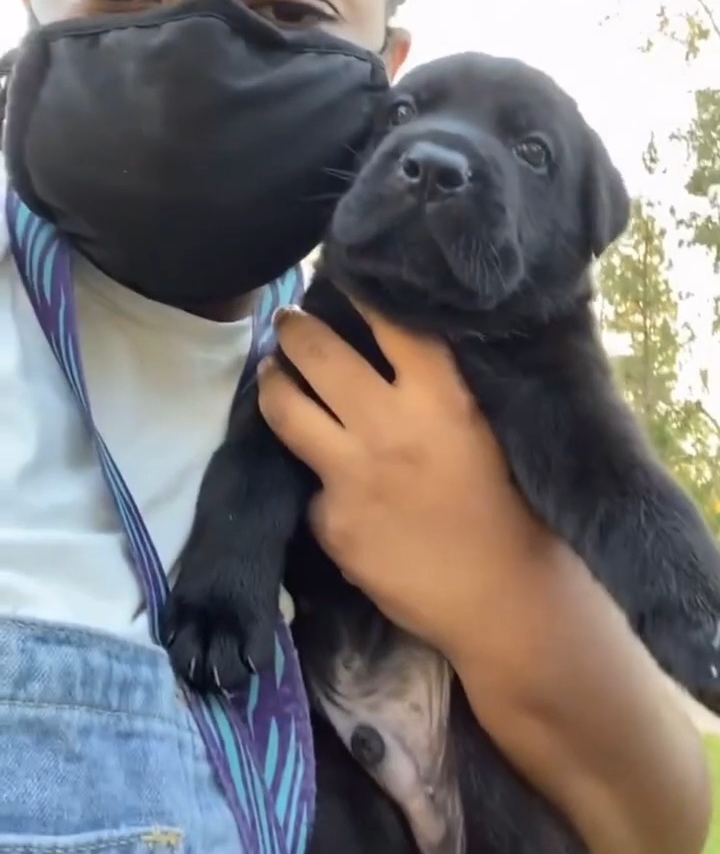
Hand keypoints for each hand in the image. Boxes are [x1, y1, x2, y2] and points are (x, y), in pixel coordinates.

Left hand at [257, 303, 550, 659]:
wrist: (506, 602)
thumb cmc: (512, 513)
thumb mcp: (487, 433)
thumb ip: (443, 393)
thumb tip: (400, 353)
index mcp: (442, 399)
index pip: (391, 323)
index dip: (360, 289)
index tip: (342, 268)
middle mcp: (389, 426)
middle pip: (319, 354)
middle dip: (295, 328)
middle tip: (288, 317)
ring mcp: (353, 475)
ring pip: (287, 410)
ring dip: (273, 382)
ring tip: (271, 371)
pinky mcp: (331, 522)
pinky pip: (310, 484)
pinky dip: (316, 477)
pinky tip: (329, 482)